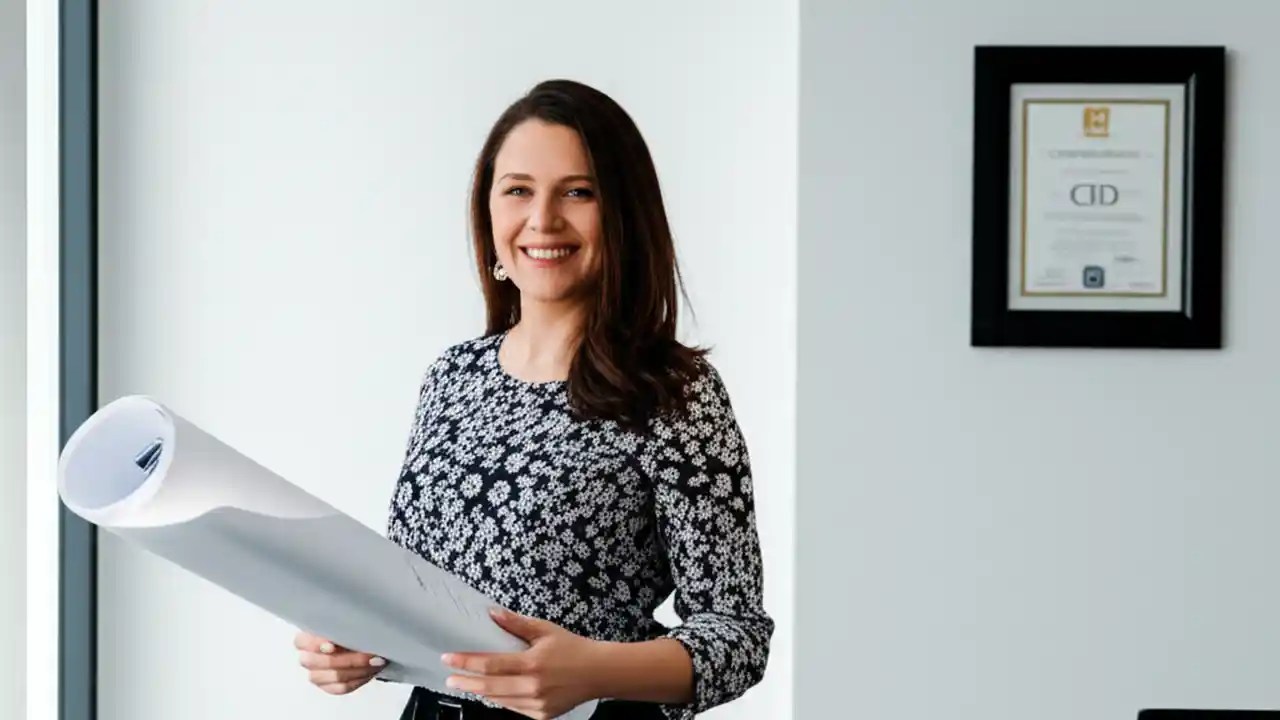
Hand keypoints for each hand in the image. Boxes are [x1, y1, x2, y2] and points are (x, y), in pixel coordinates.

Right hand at [294, 629, 387, 694]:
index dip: (316, 645)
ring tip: (376, 662)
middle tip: (370, 654)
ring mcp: (316, 675)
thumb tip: (353, 626)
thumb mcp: (345, 620)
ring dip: (358, 669)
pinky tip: (370, 671)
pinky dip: (358, 679)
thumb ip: (342, 623)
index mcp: (305, 638)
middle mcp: (307, 658)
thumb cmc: (349, 629)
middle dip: (349, 659)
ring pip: (333, 676)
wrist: (358, 643)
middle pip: (321, 663)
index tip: (332, 646)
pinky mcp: (328, 686)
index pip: (301, 643)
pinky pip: (341, 688)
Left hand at [442, 608, 603, 719]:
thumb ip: (516, 623)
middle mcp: (532, 687)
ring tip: (467, 684)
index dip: (466, 662)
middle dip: (466, 682)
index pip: (490, 665)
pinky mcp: (542, 715)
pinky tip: (492, 693)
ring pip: (499, 700)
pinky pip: (513, 708)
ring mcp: (536, 704)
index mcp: (532, 664)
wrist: (598, 673)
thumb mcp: (545, 630)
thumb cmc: (573, 648)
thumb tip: (492, 613)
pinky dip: (500, 700)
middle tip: (449, 678)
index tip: (448, 658)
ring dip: (480, 692)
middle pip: (489, 687)